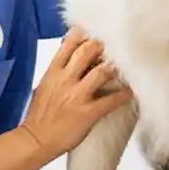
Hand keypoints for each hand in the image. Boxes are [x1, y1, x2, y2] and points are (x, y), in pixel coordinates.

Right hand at [20, 29, 132, 158]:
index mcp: (54, 71)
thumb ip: (59, 70)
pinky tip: (132, 91)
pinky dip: (124, 94)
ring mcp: (78, 95)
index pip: (70, 43)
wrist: (35, 139)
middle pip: (89, 51)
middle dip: (104, 45)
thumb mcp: (45, 84)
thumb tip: (73, 58)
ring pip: (102, 72)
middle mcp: (66, 78)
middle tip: (116, 45)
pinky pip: (111, 100)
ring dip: (116, 68)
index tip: (97, 30)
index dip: (86, 33)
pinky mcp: (89, 112)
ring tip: (127, 66)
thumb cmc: (40, 114)